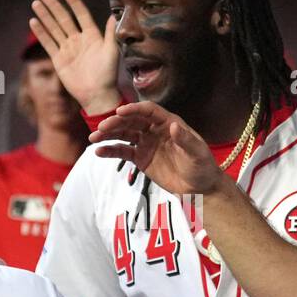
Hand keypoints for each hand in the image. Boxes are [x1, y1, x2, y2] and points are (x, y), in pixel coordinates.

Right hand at [29, 0, 120, 114]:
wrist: (97, 95)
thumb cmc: (107, 74)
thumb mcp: (111, 52)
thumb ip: (110, 33)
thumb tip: (114, 15)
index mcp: (92, 35)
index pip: (81, 14)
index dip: (73, 2)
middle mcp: (78, 39)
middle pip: (63, 18)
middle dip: (54, 5)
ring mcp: (67, 49)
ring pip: (54, 28)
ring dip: (45, 16)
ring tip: (36, 3)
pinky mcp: (59, 59)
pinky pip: (48, 43)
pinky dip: (41, 33)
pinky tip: (33, 21)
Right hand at [91, 100, 225, 195]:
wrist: (199, 187)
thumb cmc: (201, 166)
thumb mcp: (197, 153)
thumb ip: (185, 140)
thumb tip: (174, 126)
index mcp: (168, 123)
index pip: (148, 111)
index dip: (134, 109)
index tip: (120, 112)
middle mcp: (154, 129)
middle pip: (132, 121)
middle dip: (116, 123)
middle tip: (101, 128)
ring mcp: (146, 143)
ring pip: (124, 134)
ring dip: (109, 135)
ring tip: (94, 138)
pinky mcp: (140, 158)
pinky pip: (123, 152)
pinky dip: (111, 151)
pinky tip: (99, 152)